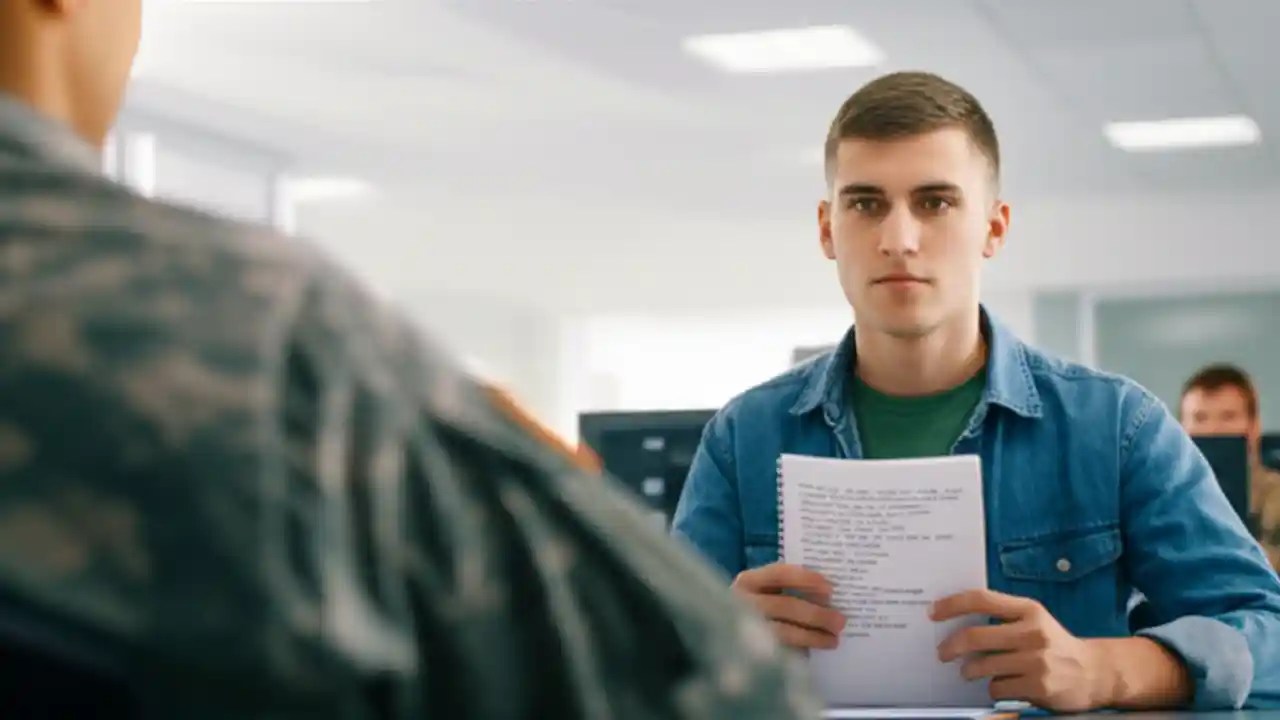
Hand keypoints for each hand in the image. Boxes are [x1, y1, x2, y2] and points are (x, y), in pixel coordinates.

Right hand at [732, 563, 846, 649]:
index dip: (806, 579)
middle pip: (785, 605)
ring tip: (833, 640)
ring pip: (783, 631)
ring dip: (813, 636)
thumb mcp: (765, 592)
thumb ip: (787, 590)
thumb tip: (826, 597)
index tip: (830, 589)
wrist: (726, 637)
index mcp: (748, 580)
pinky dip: (799, 650)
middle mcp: (742, 601)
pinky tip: (812, 652)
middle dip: (816, 614)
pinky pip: (778, 650)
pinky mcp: (746, 650)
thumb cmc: (755, 608)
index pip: (779, 573)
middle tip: (840, 621)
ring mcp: (743, 627)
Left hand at [932, 589, 1112, 711]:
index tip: (932, 612)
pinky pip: (997, 688)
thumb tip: (957, 616)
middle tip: (942, 652)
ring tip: (968, 672)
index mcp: (1029, 609)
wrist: (1094, 673)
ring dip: (968, 670)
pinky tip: (1002, 685)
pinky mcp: (1038, 685)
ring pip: (982, 665)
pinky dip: (993, 688)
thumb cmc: (1053, 643)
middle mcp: (1033, 632)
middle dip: (950, 646)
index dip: (952, 604)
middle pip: (975, 636)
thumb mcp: (1034, 620)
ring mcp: (1036, 660)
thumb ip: (1003, 615)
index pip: (981, 600)